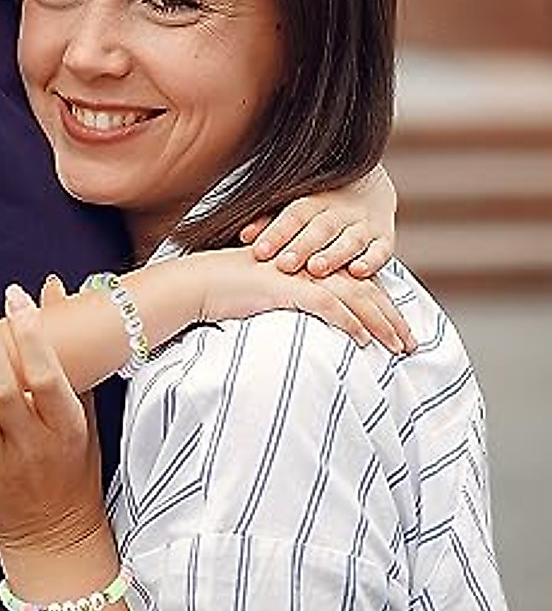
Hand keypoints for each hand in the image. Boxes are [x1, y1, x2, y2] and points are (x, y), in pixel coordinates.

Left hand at [0, 278, 105, 554]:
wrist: (55, 537)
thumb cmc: (71, 465)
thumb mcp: (83, 412)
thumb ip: (68, 353)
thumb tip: (51, 287)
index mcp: (65, 428)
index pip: (47, 376)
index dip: (32, 334)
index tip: (15, 294)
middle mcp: (31, 448)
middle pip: (4, 388)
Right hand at [164, 245, 415, 353]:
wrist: (198, 285)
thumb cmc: (228, 293)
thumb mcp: (270, 295)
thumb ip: (297, 303)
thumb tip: (319, 326)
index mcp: (310, 263)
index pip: (358, 283)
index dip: (383, 307)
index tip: (399, 331)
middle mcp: (311, 265)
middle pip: (366, 289)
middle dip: (393, 318)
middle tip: (411, 345)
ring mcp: (300, 275)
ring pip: (356, 298)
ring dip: (382, 324)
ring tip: (399, 347)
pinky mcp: (288, 288)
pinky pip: (329, 307)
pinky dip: (350, 324)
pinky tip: (364, 341)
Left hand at [240, 164, 396, 277]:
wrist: (370, 187)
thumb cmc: (320, 206)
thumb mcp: (296, 206)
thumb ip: (271, 220)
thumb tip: (243, 235)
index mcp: (314, 199)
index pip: (294, 214)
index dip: (277, 232)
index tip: (259, 251)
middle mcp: (341, 209)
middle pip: (320, 227)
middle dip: (302, 246)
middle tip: (284, 264)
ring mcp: (365, 223)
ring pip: (350, 238)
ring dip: (334, 254)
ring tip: (316, 269)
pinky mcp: (385, 238)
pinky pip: (382, 249)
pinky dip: (372, 260)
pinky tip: (359, 272)